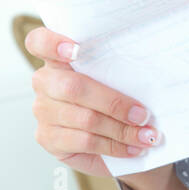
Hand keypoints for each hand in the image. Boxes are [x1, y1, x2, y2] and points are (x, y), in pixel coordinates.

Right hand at [27, 26, 164, 178]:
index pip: (39, 42)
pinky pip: (84, 141)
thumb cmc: (114, 100)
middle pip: (72, 87)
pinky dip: (113, 146)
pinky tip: (131, 148)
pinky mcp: (48, 138)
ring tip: (146, 136)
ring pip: (85, 118)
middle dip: (114, 103)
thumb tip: (149, 75)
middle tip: (142, 115)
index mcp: (58, 58)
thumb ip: (118, 71)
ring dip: (121, 130)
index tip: (76, 49)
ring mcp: (43, 111)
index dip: (52, 42)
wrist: (111, 138)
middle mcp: (45, 82)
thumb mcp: (117, 80)